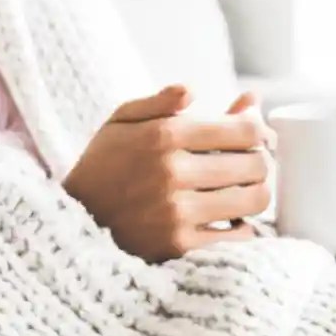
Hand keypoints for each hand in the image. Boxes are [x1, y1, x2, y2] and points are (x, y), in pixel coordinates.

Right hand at [62, 84, 275, 262]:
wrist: (73, 222)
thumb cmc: (103, 165)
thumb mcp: (121, 121)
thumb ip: (162, 101)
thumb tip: (197, 89)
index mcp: (164, 135)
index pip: (244, 130)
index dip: (260, 130)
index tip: (255, 135)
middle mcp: (172, 173)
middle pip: (256, 165)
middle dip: (262, 161)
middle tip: (253, 163)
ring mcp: (176, 212)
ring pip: (253, 200)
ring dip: (257, 193)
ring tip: (244, 190)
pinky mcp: (178, 246)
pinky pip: (237, 237)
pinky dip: (242, 227)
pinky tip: (230, 219)